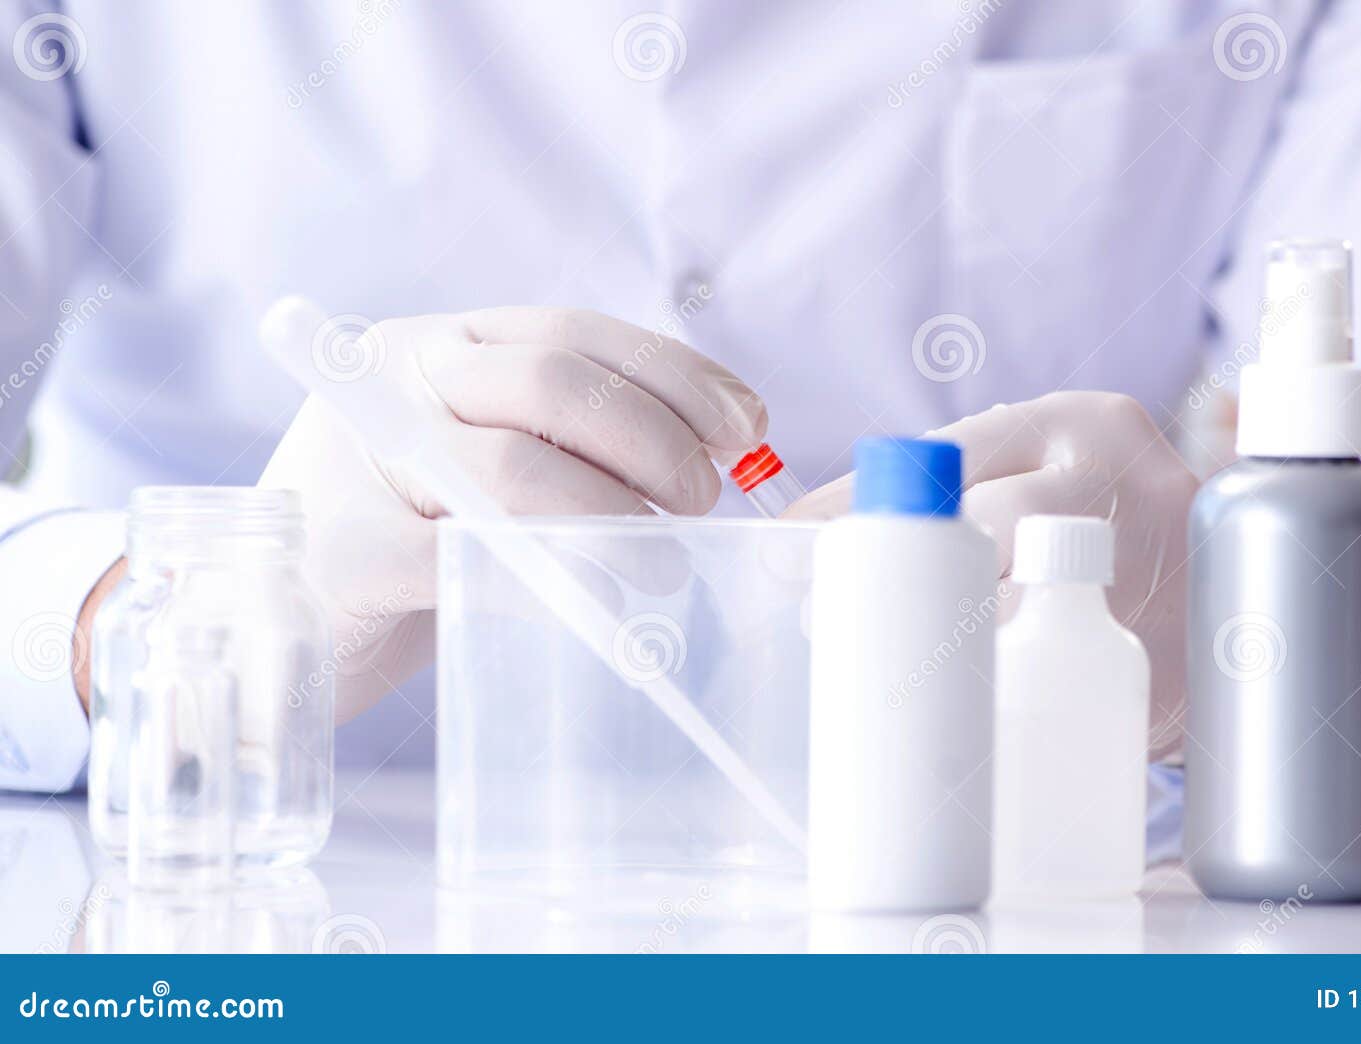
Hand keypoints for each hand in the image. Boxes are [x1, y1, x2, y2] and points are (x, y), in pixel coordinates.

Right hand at [258, 307, 767, 719]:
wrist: (270, 606)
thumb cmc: (407, 533)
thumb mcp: (486, 465)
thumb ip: (568, 444)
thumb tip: (706, 461)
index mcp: (441, 343)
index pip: (578, 334)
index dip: (676, 376)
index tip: (746, 427)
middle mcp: (396, 379)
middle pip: (551, 383)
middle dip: (653, 440)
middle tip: (702, 501)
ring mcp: (361, 461)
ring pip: (512, 467)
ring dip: (613, 515)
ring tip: (663, 562)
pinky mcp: (348, 555)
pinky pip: (468, 562)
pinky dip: (550, 586)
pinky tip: (597, 606)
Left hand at [789, 392, 1195, 757]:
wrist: (1245, 604)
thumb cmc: (1116, 536)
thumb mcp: (1059, 477)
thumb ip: (967, 491)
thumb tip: (818, 540)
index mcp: (1079, 423)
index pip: (944, 456)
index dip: (856, 506)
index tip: (792, 548)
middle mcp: (1112, 480)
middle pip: (969, 532)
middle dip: (885, 580)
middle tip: (827, 619)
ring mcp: (1138, 567)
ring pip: (998, 610)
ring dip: (924, 645)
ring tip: (878, 665)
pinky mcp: (1147, 651)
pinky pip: (1037, 675)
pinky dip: (980, 693)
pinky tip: (952, 704)